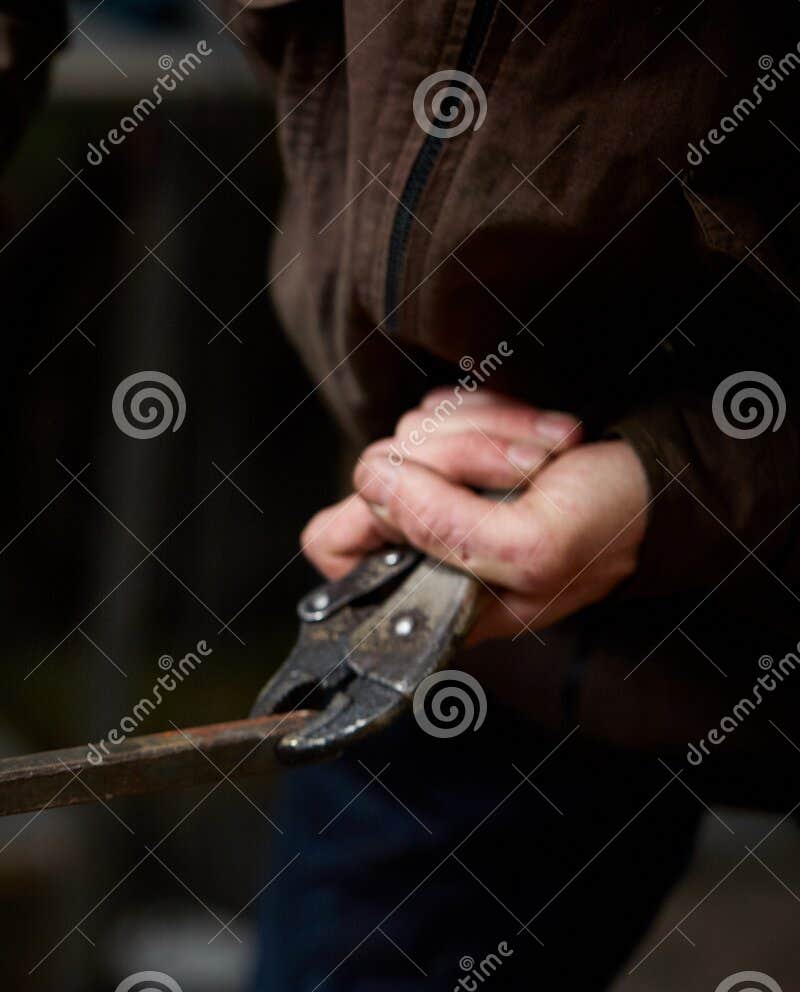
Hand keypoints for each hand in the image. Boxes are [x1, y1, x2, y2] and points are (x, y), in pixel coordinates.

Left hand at [300, 389, 649, 643]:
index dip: (362, 515)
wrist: (664, 483)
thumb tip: (376, 481)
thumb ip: (444, 528)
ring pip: (412, 428)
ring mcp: (438, 483)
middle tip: (525, 471)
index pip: (331, 543)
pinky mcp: (461, 440)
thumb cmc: (608, 529)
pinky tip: (541, 435)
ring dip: (488, 431)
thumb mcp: (533, 550)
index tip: (426, 499)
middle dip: (458, 456)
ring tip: (545, 458)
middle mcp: (419, 534)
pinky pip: (444, 402)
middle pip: (378, 469)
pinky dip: (495, 409)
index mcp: (424, 583)